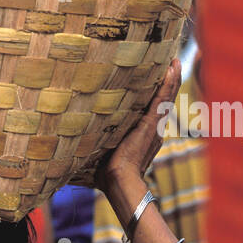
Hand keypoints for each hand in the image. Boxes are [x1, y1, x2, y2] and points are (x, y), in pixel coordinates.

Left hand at [93, 58, 181, 196]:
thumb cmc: (107, 174)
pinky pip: (163, 99)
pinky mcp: (152, 123)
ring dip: (172, 78)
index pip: (153, 109)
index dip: (157, 94)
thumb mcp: (102, 152)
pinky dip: (170, 83)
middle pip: (164, 100)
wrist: (118, 181)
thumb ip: (93, 145)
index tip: (158, 79)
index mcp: (145, 134)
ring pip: (166, 96)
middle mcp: (154, 129)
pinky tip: (173, 68)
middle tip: (172, 63)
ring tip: (175, 61)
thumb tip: (68, 149)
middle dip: (168, 82)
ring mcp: (154, 125)